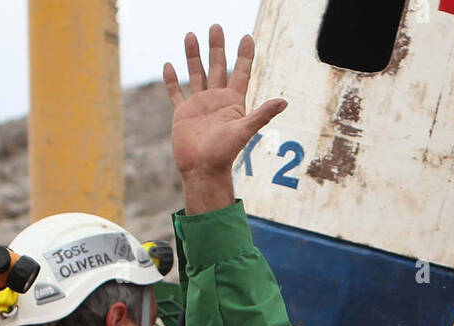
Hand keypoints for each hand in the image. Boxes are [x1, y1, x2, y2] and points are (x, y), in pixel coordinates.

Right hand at [163, 26, 286, 214]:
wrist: (202, 171)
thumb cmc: (224, 154)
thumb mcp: (244, 131)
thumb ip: (262, 115)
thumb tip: (284, 101)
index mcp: (233, 102)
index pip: (241, 72)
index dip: (244, 55)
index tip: (247, 36)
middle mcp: (217, 100)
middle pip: (218, 67)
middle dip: (217, 47)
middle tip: (216, 27)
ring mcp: (199, 106)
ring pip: (197, 74)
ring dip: (194, 56)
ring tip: (191, 34)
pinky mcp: (183, 114)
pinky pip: (176, 93)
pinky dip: (172, 80)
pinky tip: (169, 65)